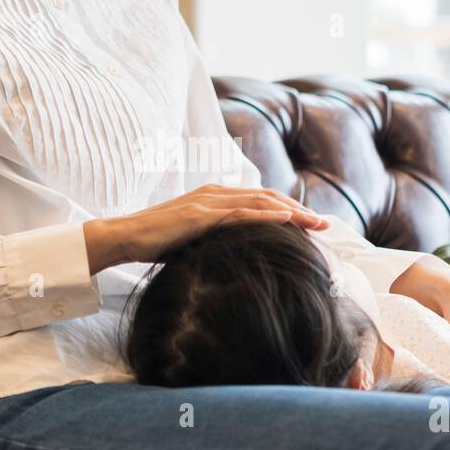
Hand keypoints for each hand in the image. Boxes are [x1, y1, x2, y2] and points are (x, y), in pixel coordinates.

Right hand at [83, 184, 328, 271]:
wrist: (123, 237)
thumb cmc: (155, 242)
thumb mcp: (192, 239)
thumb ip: (214, 238)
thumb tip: (234, 255)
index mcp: (214, 197)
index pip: (260, 200)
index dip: (289, 209)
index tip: (312, 225)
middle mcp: (215, 193)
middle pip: (267, 197)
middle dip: (299, 210)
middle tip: (326, 226)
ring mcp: (207, 202)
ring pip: (259, 202)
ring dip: (291, 212)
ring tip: (316, 224)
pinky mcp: (199, 215)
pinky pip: (239, 213)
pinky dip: (266, 215)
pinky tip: (288, 220)